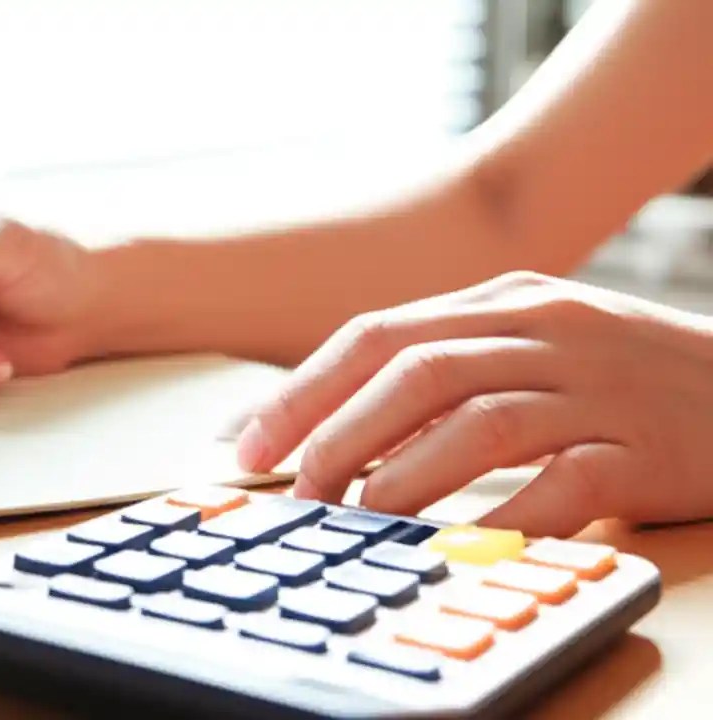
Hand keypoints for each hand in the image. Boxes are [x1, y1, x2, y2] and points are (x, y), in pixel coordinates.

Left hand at [236, 270, 712, 536]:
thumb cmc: (625, 377)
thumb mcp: (533, 345)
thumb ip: (447, 372)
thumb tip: (341, 429)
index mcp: (505, 300)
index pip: (376, 334)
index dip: (301, 390)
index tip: (244, 442)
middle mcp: (545, 330)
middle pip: (414, 370)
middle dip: (335, 433)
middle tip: (294, 490)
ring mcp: (596, 388)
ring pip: (475, 422)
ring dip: (402, 476)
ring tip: (357, 519)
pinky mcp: (643, 450)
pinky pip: (560, 486)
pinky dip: (499, 517)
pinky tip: (457, 544)